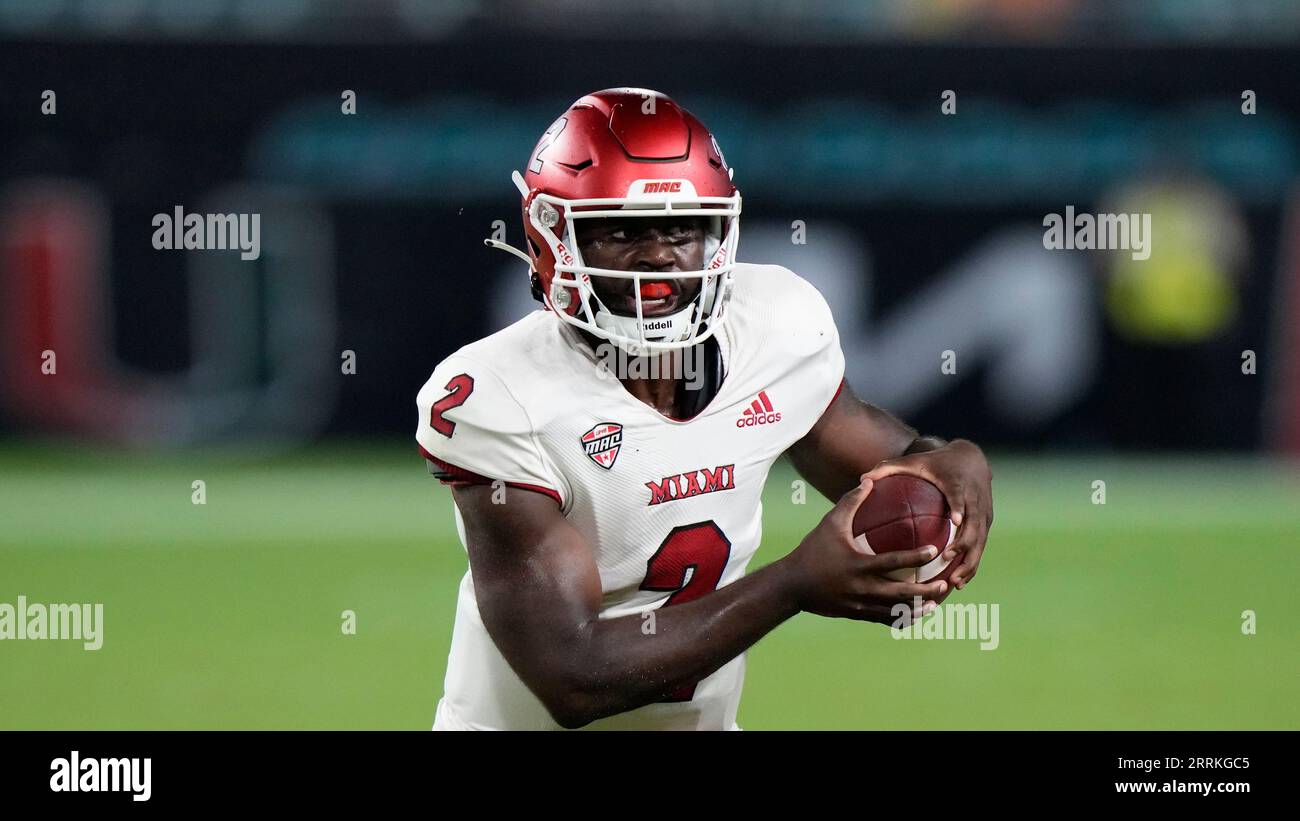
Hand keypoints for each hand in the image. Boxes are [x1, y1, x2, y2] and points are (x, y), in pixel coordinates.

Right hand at [784, 477, 948, 623]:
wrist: (792, 585)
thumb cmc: (812, 550)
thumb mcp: (830, 523)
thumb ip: (850, 502)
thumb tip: (869, 480)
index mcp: (858, 565)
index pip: (894, 561)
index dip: (916, 557)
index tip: (935, 550)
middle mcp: (861, 588)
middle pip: (900, 593)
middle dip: (924, 591)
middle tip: (944, 584)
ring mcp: (859, 604)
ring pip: (894, 611)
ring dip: (917, 609)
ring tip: (936, 605)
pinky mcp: (856, 614)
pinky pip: (883, 620)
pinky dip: (901, 619)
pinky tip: (915, 616)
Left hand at [863, 439, 992, 590]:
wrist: (972, 458)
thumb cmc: (936, 462)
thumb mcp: (915, 461)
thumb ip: (888, 468)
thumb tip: (862, 478)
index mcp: (957, 483)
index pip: (960, 495)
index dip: (960, 507)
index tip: (955, 521)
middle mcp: (975, 499)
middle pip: (975, 525)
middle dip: (964, 544)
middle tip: (947, 560)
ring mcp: (984, 513)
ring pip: (980, 542)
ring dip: (969, 562)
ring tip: (953, 582)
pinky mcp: (986, 523)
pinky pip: (980, 547)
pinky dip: (971, 565)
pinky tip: (957, 584)